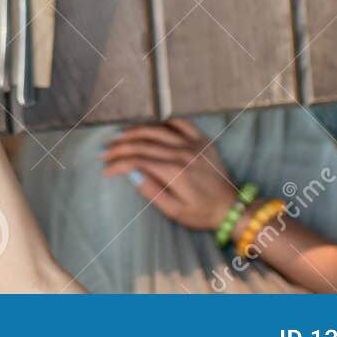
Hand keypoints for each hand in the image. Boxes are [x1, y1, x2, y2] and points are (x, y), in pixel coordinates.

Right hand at [99, 119, 238, 232]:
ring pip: (157, 129)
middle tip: (105, 151)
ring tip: (119, 136)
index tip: (105, 169)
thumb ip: (152, 192)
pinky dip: (163, 122)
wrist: (232, 208)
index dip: (118, 163)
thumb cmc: (201, 213)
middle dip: (120, 146)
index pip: (138, 160)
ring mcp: (194, 143)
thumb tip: (132, 173)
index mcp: (175, 171)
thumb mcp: (175, 211)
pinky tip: (151, 127)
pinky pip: (180, 123)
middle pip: (143, 143)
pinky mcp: (202, 140)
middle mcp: (183, 152)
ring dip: (135, 131)